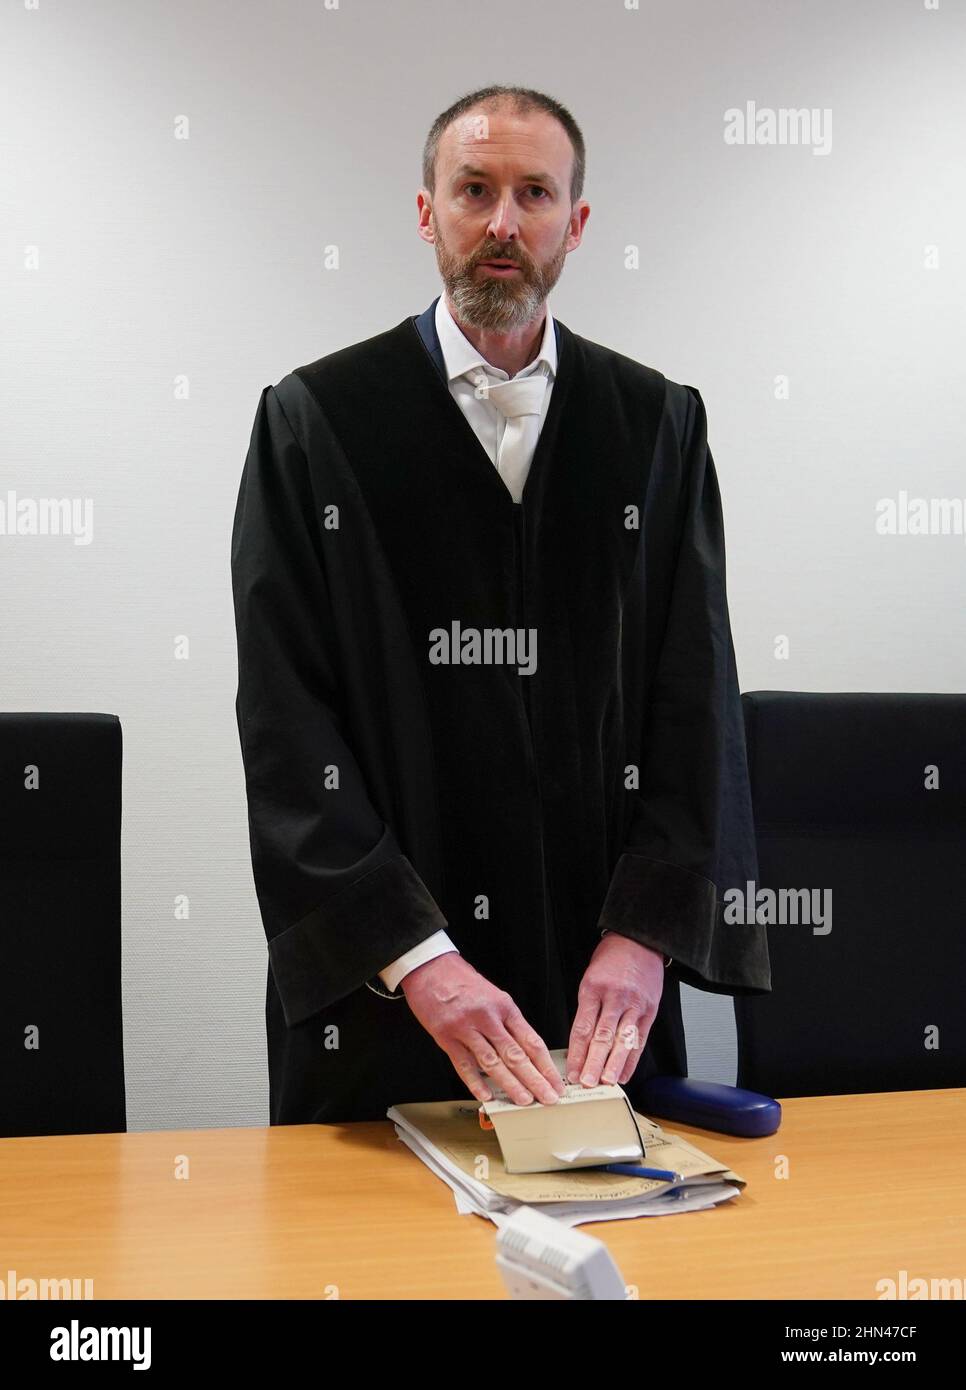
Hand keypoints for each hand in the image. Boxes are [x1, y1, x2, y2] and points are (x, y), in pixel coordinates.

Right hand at [401, 954, 566, 1106]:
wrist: (430, 967)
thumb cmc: (461, 980)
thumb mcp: (492, 994)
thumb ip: (506, 1021)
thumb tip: (523, 1052)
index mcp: (503, 1006)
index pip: (530, 1040)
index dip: (545, 1064)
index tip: (555, 1081)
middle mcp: (487, 1017)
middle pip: (515, 1054)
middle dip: (534, 1079)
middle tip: (548, 1097)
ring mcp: (466, 1028)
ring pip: (492, 1062)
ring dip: (510, 1084)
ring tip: (524, 1100)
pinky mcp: (446, 1036)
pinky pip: (463, 1064)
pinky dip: (475, 1082)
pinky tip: (485, 1095)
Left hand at [566, 933, 664, 1088]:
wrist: (638, 941)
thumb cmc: (611, 960)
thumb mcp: (590, 978)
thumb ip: (587, 1008)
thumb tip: (580, 1043)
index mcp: (593, 988)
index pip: (583, 1026)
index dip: (577, 1052)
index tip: (571, 1070)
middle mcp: (614, 997)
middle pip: (602, 1036)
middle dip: (594, 1062)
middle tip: (587, 1082)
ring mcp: (634, 1004)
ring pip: (622, 1040)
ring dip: (614, 1064)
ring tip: (607, 1082)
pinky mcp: (650, 1010)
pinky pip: (640, 1038)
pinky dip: (632, 1058)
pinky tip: (625, 1072)